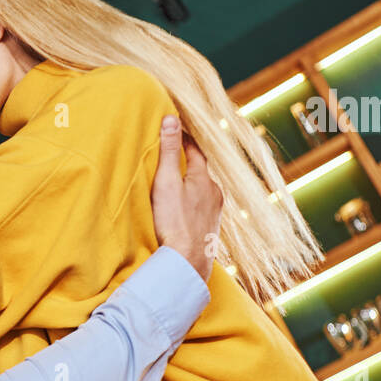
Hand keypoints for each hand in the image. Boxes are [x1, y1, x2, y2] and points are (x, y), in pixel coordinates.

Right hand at [150, 115, 223, 281]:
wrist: (187, 262)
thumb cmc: (175, 222)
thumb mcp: (166, 182)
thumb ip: (168, 151)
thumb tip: (171, 118)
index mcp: (203, 178)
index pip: (195, 150)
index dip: (183, 139)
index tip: (174, 130)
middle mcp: (214, 193)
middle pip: (200, 171)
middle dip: (187, 162)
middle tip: (173, 156)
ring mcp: (214, 212)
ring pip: (202, 191)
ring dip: (191, 185)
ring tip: (177, 185)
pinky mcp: (210, 229)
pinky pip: (202, 208)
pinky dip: (192, 203)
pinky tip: (184, 212)